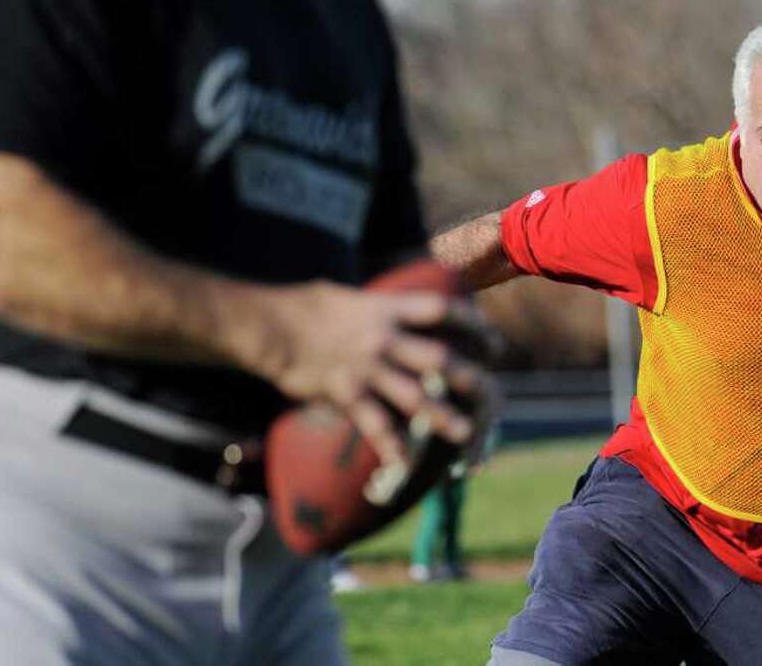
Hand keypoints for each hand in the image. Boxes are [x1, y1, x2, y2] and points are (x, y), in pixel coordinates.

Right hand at [233, 280, 494, 465]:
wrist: (267, 325)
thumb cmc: (307, 307)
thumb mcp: (350, 297)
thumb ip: (380, 310)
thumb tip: (402, 313)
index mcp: (387, 309)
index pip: (442, 310)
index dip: (473, 324)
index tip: (494, 341)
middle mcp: (383, 338)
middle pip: (439, 357)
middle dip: (469, 377)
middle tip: (491, 393)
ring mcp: (365, 367)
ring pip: (414, 395)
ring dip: (442, 416)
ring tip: (466, 433)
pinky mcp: (345, 392)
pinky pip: (374, 424)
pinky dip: (391, 445)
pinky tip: (405, 464)